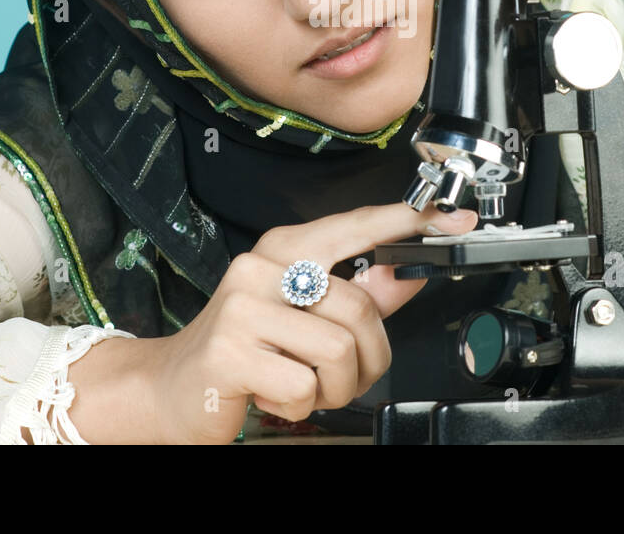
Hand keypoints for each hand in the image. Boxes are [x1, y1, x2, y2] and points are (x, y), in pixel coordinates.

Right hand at [143, 201, 477, 443]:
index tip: (452, 219)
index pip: (356, 225)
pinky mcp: (231, 352)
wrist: (170, 389)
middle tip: (337, 375)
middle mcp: (262, 269)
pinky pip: (304, 386)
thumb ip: (359, 294)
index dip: (409, 222)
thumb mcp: (303, 317)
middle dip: (364, 357)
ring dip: (331, 388)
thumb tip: (408, 271)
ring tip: (299, 384)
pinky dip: (299, 405)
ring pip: (338, 351)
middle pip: (359, 307)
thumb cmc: (241, 351)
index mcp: (284, 251)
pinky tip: (271, 394)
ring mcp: (243, 308)